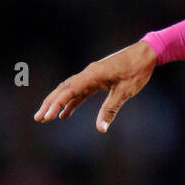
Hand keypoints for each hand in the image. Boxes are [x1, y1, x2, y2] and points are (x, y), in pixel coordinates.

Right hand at [33, 40, 158, 132]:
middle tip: (38, 118)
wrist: (146, 54)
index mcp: (92, 75)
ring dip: (58, 102)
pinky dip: (72, 102)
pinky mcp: (97, 78)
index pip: (69, 91)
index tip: (47, 117)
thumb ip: (110, 110)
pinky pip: (80, 91)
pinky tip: (67, 113)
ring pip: (69, 89)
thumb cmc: (136, 71)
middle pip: (63, 89)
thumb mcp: (124, 92)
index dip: (56, 105)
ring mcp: (92, 75)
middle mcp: (88, 73)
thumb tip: (101, 129)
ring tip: (47, 116)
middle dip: (50, 104)